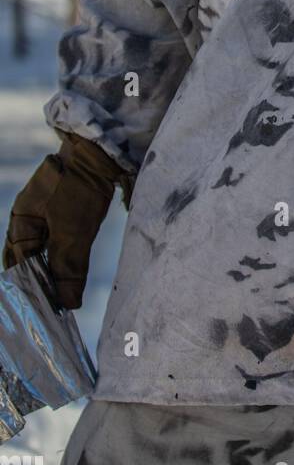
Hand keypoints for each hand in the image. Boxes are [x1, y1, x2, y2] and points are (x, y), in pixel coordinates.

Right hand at [2, 132, 131, 308]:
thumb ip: (68, 268)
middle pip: (28, 261)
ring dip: (54, 275)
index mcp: (20, 221)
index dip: (33, 288)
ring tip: (65, 299)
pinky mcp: (63, 214)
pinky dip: (63, 262)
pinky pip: (58, 245)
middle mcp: (27, 220)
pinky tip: (72, 277)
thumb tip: (67, 305)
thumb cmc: (81, 188)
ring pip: (45, 254)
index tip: (47, 312)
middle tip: (56, 310)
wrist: (102, 152)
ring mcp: (44, 215)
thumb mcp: (74, 232)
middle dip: (41, 285)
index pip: (19, 265)